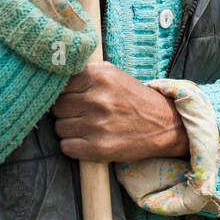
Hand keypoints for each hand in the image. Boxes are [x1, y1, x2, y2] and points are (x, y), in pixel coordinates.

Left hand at [51, 62, 188, 161]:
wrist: (163, 125)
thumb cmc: (134, 99)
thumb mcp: (114, 74)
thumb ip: (86, 71)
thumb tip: (55, 72)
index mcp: (100, 76)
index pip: (60, 83)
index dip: (64, 92)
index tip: (72, 97)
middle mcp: (97, 99)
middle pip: (57, 107)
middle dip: (66, 111)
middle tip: (81, 113)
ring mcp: (97, 124)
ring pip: (59, 127)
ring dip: (69, 129)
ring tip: (87, 126)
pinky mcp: (98, 147)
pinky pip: (66, 146)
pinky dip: (73, 145)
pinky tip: (87, 139)